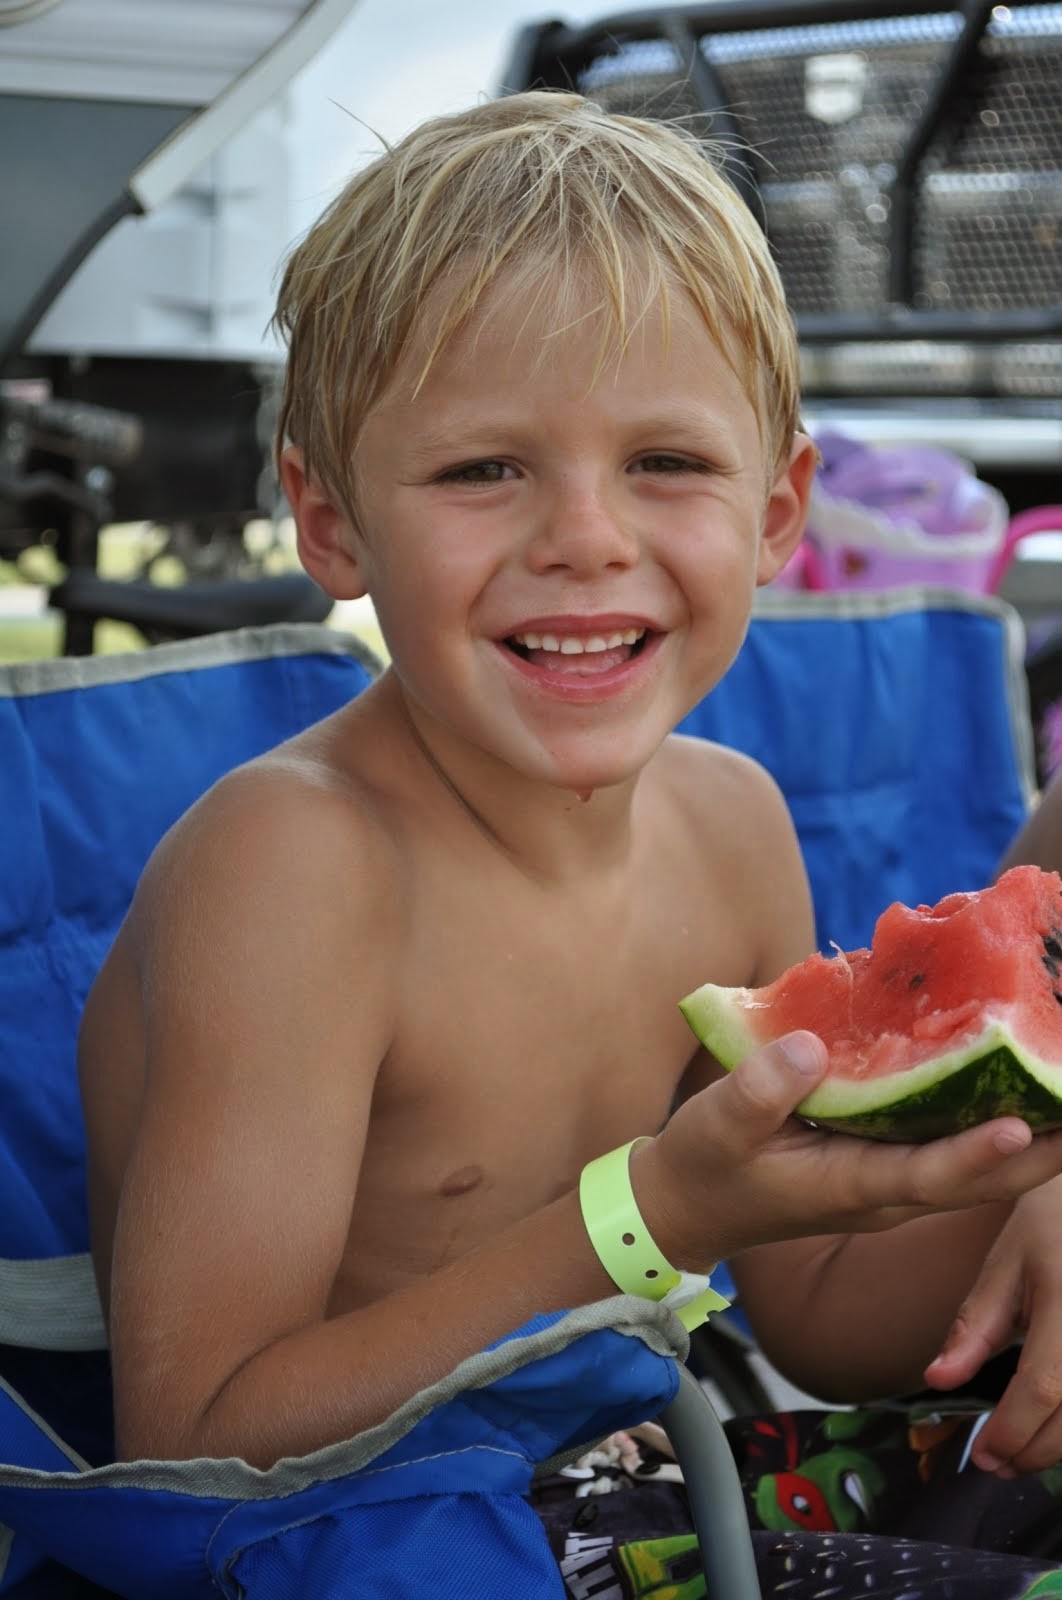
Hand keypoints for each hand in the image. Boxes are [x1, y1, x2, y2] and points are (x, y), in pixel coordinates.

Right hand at [634, 1032, 1061, 1272]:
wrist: (690, 1206)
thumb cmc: (703, 1167)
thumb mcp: (715, 1127)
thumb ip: (758, 1091)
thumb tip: (809, 1046)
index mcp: (849, 1188)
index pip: (927, 1176)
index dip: (976, 1155)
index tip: (1026, 1127)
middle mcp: (886, 1191)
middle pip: (980, 1180)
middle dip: (1042, 1149)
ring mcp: (891, 1178)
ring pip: (978, 1163)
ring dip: (1034, 1133)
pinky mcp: (886, 1157)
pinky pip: (952, 1140)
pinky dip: (990, 1111)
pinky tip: (1014, 1071)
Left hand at [924, 1173, 1061, 1476]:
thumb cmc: (1053, 1222)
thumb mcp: (1007, 1262)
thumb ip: (975, 1325)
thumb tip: (937, 1380)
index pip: (1044, 1388)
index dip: (1013, 1432)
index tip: (983, 1456)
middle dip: (1035, 1450)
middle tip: (997, 1463)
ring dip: (1060, 1445)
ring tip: (1023, 1452)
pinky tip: (1054, 1425)